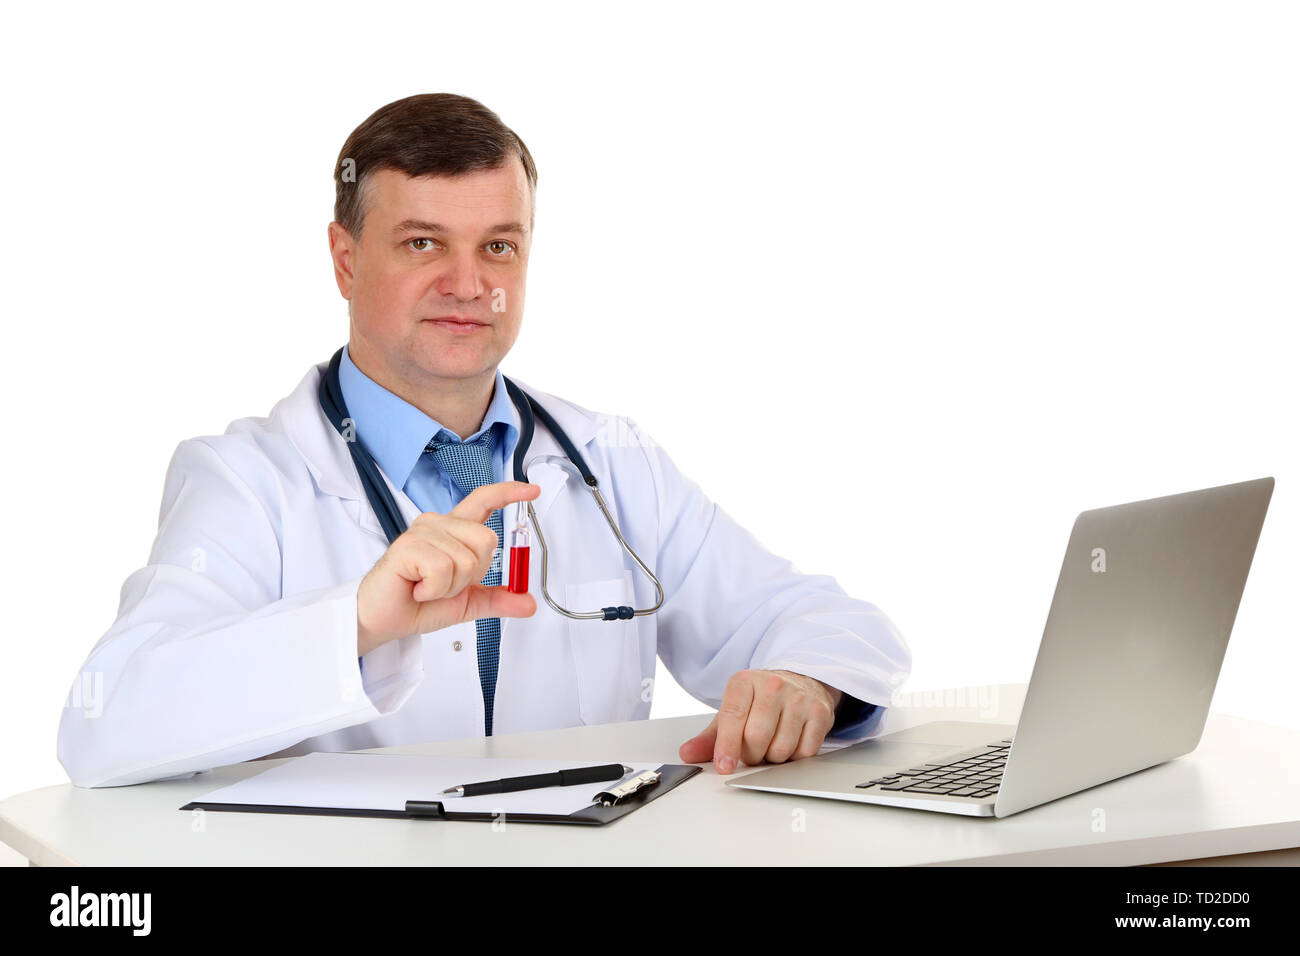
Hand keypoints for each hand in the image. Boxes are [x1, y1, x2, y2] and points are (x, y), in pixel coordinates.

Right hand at [357, 481, 540, 654]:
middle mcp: (438, 525)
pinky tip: (417, 588)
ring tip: (427, 587)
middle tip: (445, 585)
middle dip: (473, 574)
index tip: (531, 490)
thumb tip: (527, 603)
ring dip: (451, 587)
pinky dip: (435, 589)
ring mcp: (422, 532)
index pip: (484, 501)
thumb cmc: (417, 604)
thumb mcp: (467, 603)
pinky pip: (443, 569)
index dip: (509, 493)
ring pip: (467, 560)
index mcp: (454, 532)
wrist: (383, 620)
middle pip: (487, 540)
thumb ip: (498, 599)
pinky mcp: (408, 546)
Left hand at [678, 669, 843, 773]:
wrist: (799, 681)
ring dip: (772, 758)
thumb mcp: (733, 711)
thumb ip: (710, 736)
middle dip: (750, 755)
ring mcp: (799, 698)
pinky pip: (804, 753)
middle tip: (751, 751)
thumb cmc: (761, 700)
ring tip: (771, 743)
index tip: (724, 766)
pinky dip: (794, 758)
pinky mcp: (820, 712)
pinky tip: (790, 742)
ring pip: (780, 749)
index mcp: (744, 681)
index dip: (727, 746)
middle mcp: (773, 685)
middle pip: (756, 738)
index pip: (732, 716)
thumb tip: (688, 754)